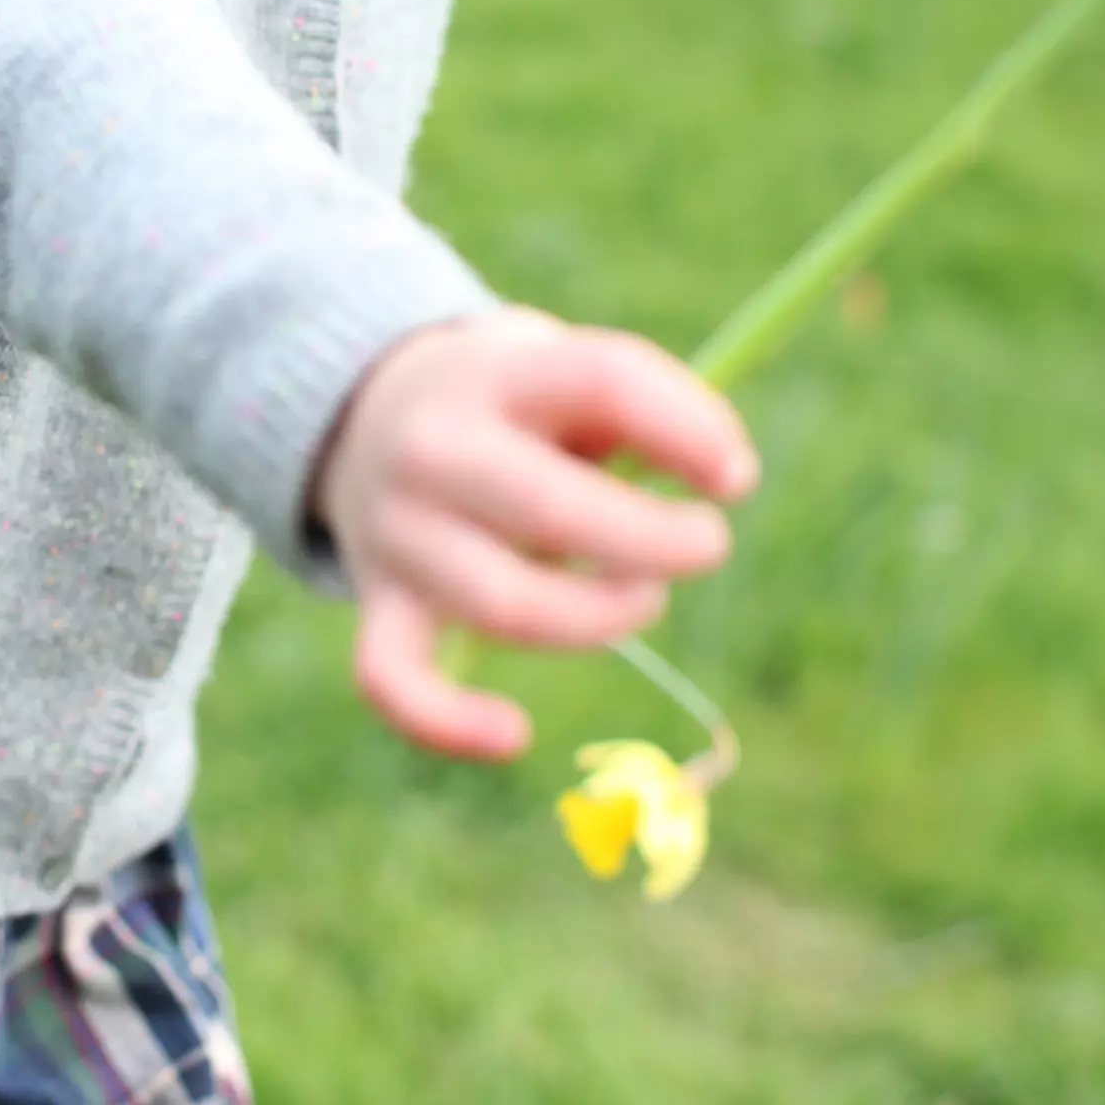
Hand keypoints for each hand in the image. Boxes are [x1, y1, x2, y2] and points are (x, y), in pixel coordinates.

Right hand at [309, 303, 760, 760]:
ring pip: (504, 606)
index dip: (687, 431)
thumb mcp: (563, 370)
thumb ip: (639, 407)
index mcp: (497, 373)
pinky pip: (393, 679)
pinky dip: (448, 722)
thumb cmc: (512, 405)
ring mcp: (398, 531)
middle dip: (656, 543)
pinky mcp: (380, 603)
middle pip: (553, 508)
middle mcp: (435, 449)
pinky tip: (513, 734)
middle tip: (708, 545)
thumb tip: (725, 475)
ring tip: (643, 601)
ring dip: (599, 620)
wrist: (367, 415)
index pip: (602, 382)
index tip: (736, 478)